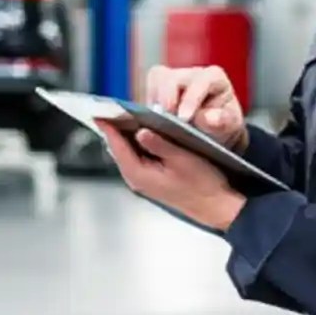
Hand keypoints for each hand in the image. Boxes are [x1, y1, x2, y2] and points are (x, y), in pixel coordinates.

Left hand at [96, 119, 246, 231]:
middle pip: (118, 149)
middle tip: (111, 108)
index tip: (98, 112)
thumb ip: (159, 144)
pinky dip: (137, 143)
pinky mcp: (151, 179)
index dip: (107, 127)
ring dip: (126, 135)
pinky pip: (137, 157)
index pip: (116, 146)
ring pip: (127, 152)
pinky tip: (143, 130)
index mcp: (139, 174)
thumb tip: (141, 131)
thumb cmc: (203, 185)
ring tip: (124, 114)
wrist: (216, 206)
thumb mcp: (182, 159)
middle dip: (114, 129)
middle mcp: (137, 179)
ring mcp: (143, 180)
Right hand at [144, 65, 248, 152]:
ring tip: (159, 122)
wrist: (213, 130)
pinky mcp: (159, 87)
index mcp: (214, 77)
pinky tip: (153, 122)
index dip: (190, 99)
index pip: (200, 82)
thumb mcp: (229, 126)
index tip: (183, 119)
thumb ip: (221, 121)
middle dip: (167, 98)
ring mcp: (174, 77)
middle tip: (166, 121)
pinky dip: (149, 104)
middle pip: (172, 76)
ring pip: (156, 77)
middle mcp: (192, 73)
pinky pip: (148, 88)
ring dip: (155, 100)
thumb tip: (206, 118)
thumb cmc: (222, 124)